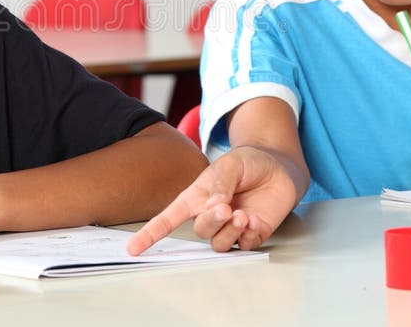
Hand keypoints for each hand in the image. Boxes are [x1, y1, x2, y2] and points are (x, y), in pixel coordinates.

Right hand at [126, 145, 299, 254]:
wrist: (278, 166)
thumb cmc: (247, 162)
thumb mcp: (229, 164)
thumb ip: (220, 184)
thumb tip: (212, 207)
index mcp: (196, 198)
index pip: (168, 218)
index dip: (150, 234)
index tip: (132, 248)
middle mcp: (210, 215)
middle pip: (200, 231)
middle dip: (210, 221)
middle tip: (225, 207)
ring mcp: (230, 227)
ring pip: (219, 243)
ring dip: (228, 231)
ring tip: (242, 214)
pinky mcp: (251, 234)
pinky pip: (243, 245)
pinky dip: (246, 235)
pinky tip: (252, 219)